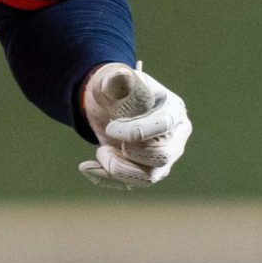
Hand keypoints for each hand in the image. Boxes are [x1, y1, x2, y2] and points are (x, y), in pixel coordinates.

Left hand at [78, 63, 190, 189]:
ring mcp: (163, 159)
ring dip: (118, 169)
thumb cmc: (120, 89)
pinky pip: (130, 184)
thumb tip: (120, 77)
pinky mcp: (146, 173)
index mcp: (174, 110)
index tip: (110, 128)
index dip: (137, 130)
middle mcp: (175, 138)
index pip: (163, 124)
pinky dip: (106, 178)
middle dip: (129, 155)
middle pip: (162, 157)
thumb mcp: (117, 80)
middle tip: (104, 145)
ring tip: (99, 152)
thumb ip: (119, 80)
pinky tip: (86, 167)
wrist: (111, 105)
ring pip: (148, 177)